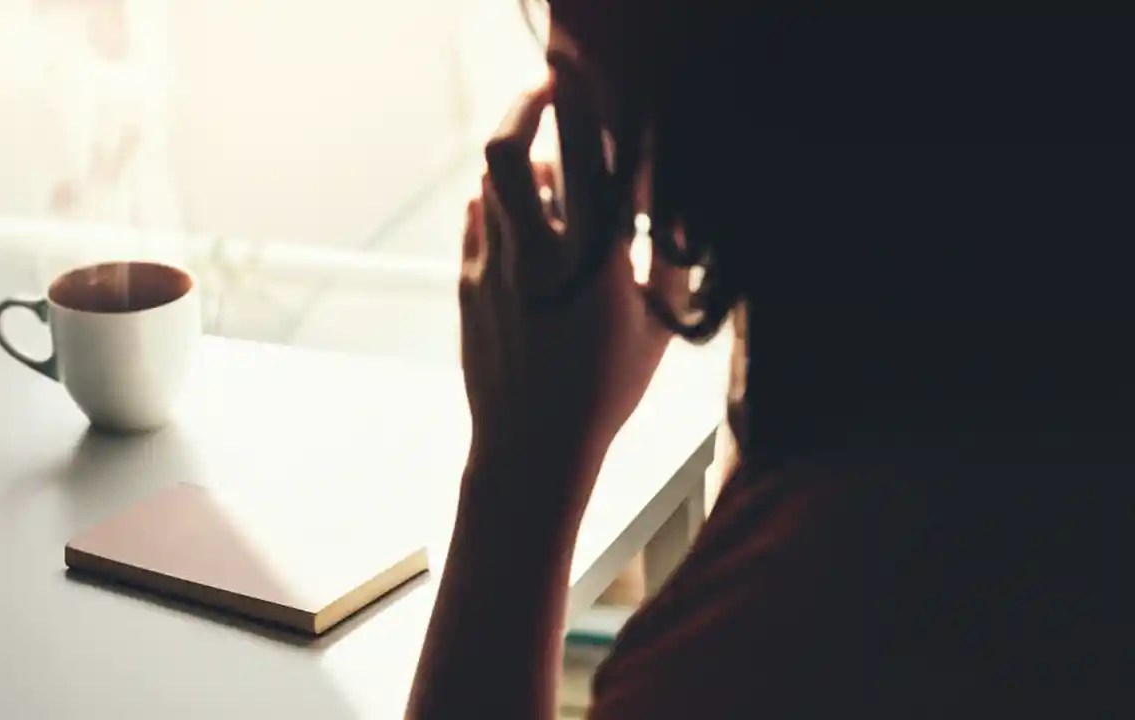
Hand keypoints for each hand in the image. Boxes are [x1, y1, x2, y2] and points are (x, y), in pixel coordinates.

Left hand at [460, 77, 687, 508]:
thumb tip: (670, 205)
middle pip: (512, 150)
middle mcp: (538, 253)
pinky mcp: (468, 284)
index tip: (590, 88)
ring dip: (521, 160)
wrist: (531, 448)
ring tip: (548, 171)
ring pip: (493, 180)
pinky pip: (477, 217)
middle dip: (527, 105)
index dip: (586, 107)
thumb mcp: (657, 327)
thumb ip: (665, 259)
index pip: (587, 157)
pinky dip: (497, 201)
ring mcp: (495, 266)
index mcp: (595, 259)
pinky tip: (518, 215)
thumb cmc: (606, 392)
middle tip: (549, 92)